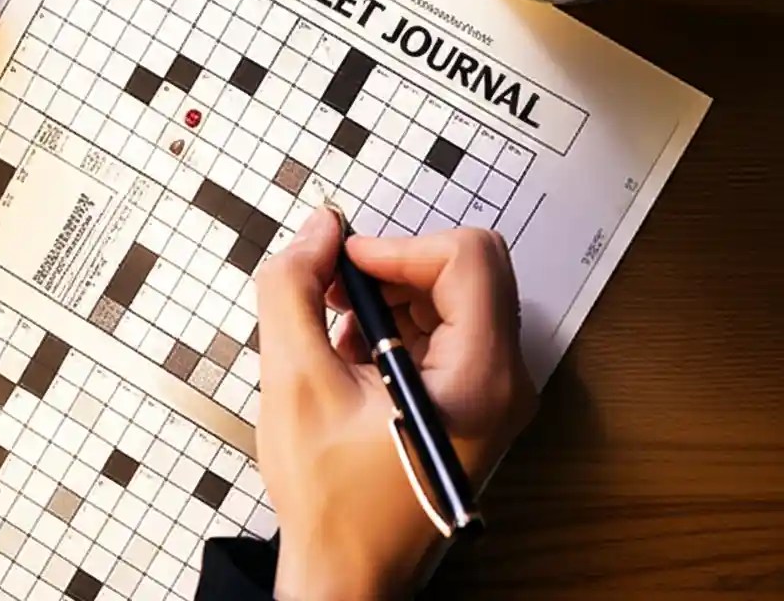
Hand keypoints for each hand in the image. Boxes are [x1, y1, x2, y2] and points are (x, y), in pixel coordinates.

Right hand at [253, 209, 537, 598]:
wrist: (347, 571)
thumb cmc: (329, 496)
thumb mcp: (293, 383)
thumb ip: (294, 291)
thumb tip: (318, 231)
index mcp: (479, 378)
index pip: (466, 257)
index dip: (396, 246)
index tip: (343, 265)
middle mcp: (505, 383)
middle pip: (465, 273)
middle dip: (392, 270)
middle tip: (334, 294)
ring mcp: (495, 396)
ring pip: (455, 300)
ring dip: (391, 299)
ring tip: (336, 337)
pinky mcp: (475, 405)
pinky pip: (446, 335)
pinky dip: (397, 329)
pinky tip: (352, 362)